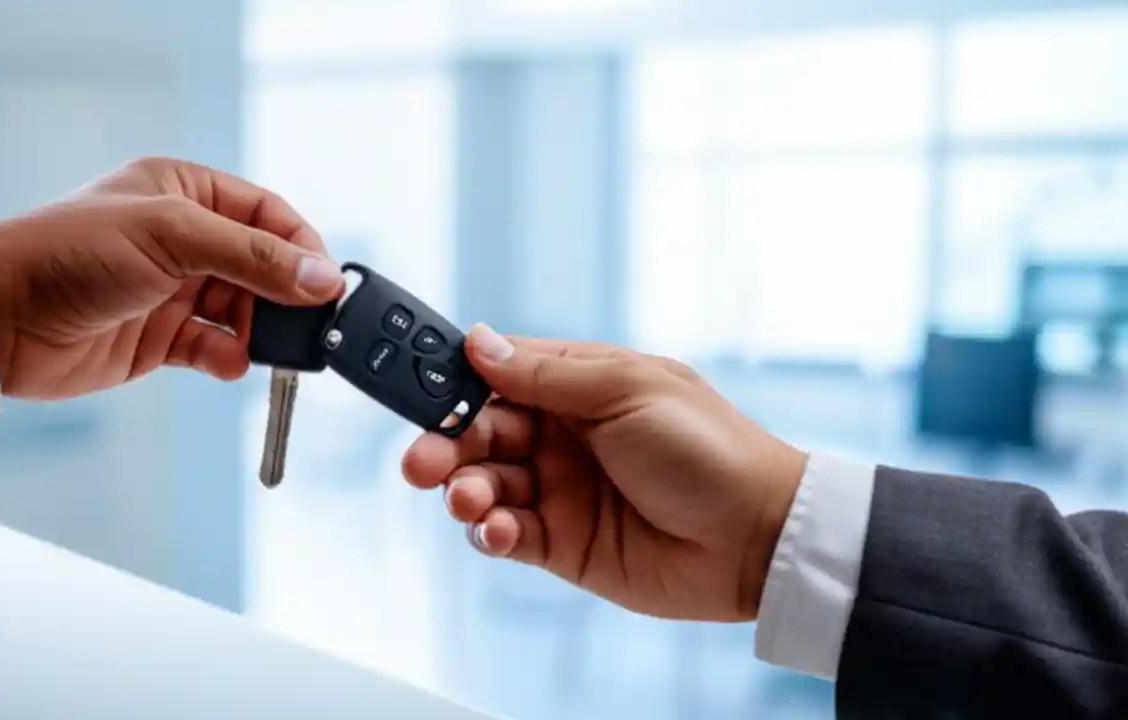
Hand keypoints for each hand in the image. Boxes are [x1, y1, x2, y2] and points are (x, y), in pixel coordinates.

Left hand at [0, 157, 343, 399]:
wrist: (0, 319)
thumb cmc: (67, 254)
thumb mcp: (172, 237)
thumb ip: (253, 257)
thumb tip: (322, 277)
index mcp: (185, 191)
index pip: (267, 215)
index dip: (301, 248)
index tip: (326, 284)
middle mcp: (183, 238)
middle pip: (262, 266)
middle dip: (285, 296)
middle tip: (307, 324)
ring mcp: (173, 289)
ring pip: (244, 311)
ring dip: (259, 331)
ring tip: (266, 349)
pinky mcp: (160, 336)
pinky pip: (215, 346)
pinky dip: (228, 357)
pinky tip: (227, 363)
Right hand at [402, 326, 806, 621]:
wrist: (758, 538)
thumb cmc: (709, 450)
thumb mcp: (627, 391)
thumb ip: (547, 374)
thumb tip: (478, 341)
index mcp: (579, 387)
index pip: (498, 374)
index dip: (454, 380)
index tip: (415, 389)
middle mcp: (563, 435)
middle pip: (478, 431)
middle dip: (444, 443)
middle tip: (422, 461)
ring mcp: (561, 490)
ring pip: (484, 484)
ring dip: (465, 489)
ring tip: (471, 499)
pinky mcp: (563, 543)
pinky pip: (505, 533)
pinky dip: (489, 531)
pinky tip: (497, 529)